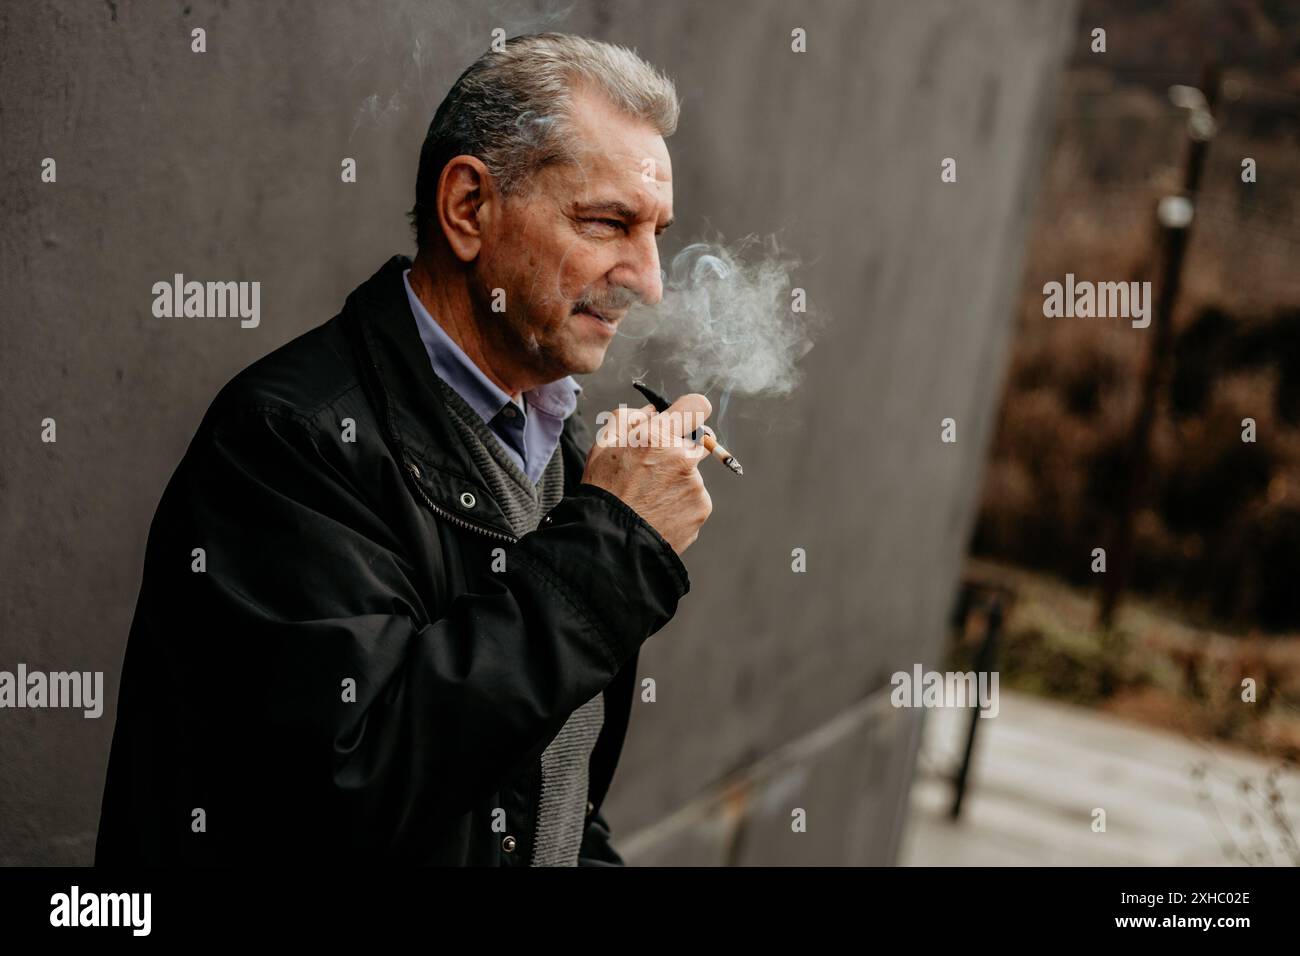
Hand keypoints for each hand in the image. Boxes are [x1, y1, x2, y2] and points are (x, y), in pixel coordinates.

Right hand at [580, 394, 713, 554]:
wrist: (612, 540)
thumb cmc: (604, 489)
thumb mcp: (604, 443)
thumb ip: (631, 417)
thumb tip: (655, 410)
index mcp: (658, 435)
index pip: (697, 406)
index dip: (691, 410)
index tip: (684, 418)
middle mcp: (683, 457)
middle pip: (699, 441)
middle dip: (682, 448)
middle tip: (657, 466)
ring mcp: (695, 484)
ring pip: (692, 473)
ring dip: (677, 479)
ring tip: (649, 498)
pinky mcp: (701, 508)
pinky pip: (694, 498)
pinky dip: (680, 502)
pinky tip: (658, 511)